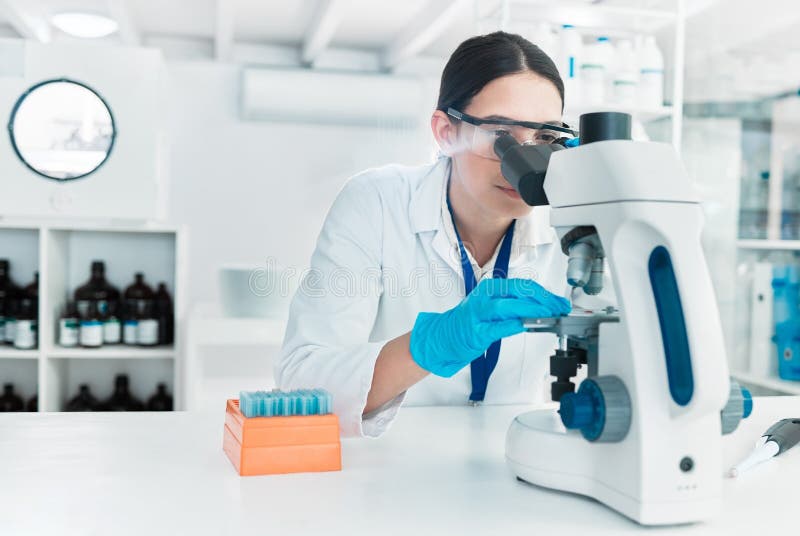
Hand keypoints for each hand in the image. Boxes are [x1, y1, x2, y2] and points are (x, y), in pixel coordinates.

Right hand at [409, 278, 570, 376]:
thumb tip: (546, 309)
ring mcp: (479, 313)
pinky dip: (512, 325)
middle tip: (560, 308)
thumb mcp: (494, 307)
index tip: (561, 303)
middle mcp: (485, 296)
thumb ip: (516, 306)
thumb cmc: (471, 322)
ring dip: (531, 310)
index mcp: (492, 287)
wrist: (443, 337)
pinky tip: (525, 325)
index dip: (546, 294)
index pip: (524, 286)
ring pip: (508, 306)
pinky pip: (497, 326)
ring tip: (549, 315)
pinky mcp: (475, 331)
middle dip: (544, 300)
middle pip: (519, 291)